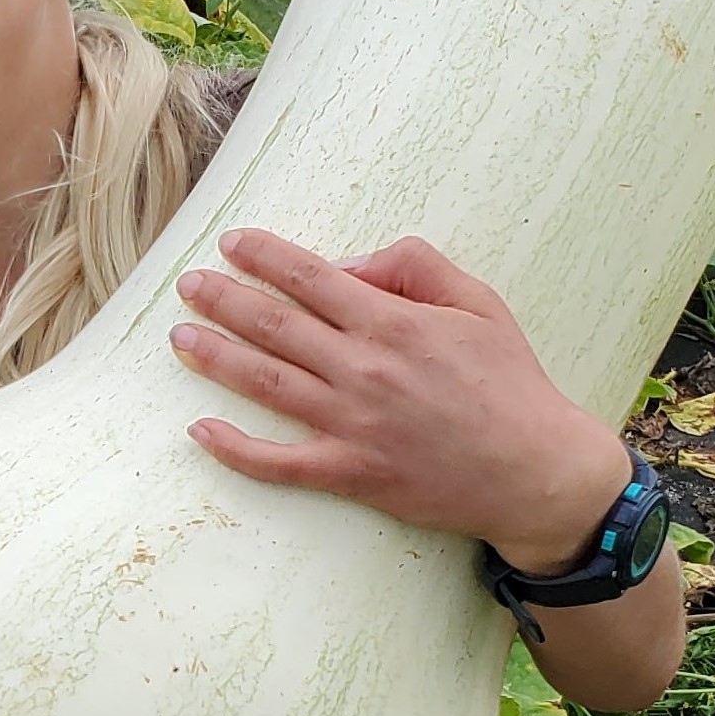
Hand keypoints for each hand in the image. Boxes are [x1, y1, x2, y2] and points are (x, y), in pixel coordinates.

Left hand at [170, 228, 631, 572]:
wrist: (534, 471)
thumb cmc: (510, 382)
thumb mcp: (478, 301)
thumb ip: (415, 267)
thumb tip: (353, 263)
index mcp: (392, 322)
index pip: (311, 277)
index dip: (264, 256)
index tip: (231, 242)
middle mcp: (363, 369)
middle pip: (274, 325)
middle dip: (224, 299)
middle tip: (188, 284)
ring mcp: (352, 424)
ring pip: (266, 383)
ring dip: (216, 358)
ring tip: (180, 337)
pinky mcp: (351, 473)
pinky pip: (279, 463)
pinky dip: (235, 449)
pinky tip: (199, 430)